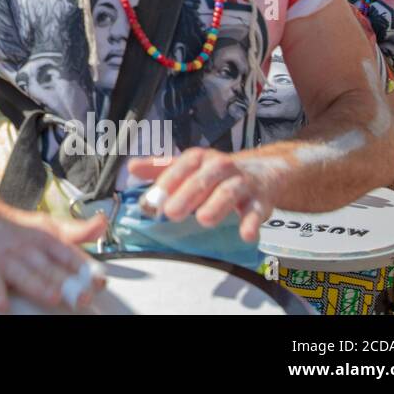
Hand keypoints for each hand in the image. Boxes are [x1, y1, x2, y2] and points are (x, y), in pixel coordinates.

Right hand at [0, 199, 106, 312]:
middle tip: (82, 298)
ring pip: (23, 274)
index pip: (68, 253)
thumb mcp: (49, 226)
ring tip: (52, 296)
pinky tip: (3, 305)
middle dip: (65, 282)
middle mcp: (26, 248)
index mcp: (45, 238)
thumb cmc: (18, 228)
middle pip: (48, 267)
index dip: (84, 267)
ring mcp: (5, 259)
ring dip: (37, 285)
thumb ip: (77, 231)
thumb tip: (103, 224)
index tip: (99, 280)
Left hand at [128, 148, 274, 241]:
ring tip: (203, 219)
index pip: (181, 167)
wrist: (262, 172)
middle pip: (203, 179)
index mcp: (200, 158)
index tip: (153, 200)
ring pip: (228, 192)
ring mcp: (242, 183)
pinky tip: (245, 234)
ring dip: (216, 205)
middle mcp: (220, 167)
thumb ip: (160, 168)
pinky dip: (251, 222)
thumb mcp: (188, 167)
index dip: (167, 182)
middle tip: (171, 213)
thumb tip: (131, 167)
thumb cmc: (216, 173)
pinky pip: (256, 211)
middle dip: (187, 195)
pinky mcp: (260, 201)